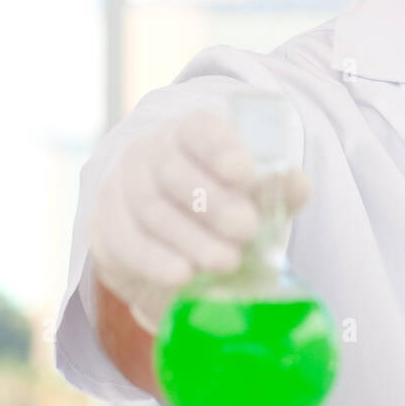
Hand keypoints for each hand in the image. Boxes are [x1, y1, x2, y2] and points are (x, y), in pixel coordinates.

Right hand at [89, 107, 309, 334]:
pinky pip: (126, 241)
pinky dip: (154, 260)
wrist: (163, 238)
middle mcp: (151, 152)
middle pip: (175, 173)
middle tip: (247, 229)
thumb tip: (298, 182)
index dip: (220, 148)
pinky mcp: (106, 226)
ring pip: (152, 209)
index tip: (245, 172)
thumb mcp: (250, 194)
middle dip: (214, 203)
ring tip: (227, 262)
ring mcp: (123, 187)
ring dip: (190, 238)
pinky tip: (181, 275)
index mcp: (190, 133)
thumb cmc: (218, 204)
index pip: (200, 130)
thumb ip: (276, 188)